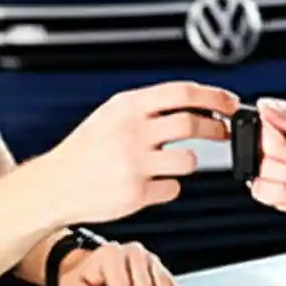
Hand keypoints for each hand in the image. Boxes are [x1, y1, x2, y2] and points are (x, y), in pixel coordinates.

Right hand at [43, 81, 238, 224]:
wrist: (54, 185)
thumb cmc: (87, 149)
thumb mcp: (113, 113)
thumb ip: (151, 107)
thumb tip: (200, 104)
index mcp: (128, 106)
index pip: (183, 93)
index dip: (214, 97)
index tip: (230, 103)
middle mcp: (132, 132)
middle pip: (193, 124)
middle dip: (217, 128)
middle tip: (223, 132)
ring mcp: (135, 164)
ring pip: (189, 160)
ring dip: (189, 161)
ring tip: (171, 162)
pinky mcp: (136, 193)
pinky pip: (173, 188)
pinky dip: (168, 186)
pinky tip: (150, 182)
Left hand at [57, 241, 179, 285]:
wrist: (90, 265)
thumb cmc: (82, 277)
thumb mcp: (71, 285)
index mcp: (110, 254)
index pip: (119, 283)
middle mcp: (132, 252)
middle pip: (143, 282)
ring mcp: (148, 258)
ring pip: (161, 281)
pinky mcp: (158, 266)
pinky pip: (170, 281)